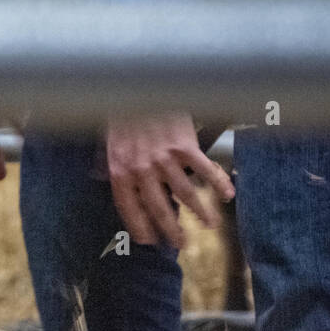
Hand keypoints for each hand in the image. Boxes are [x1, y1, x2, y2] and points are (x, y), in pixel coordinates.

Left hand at [106, 114, 234, 247]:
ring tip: (210, 226)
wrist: (141, 86)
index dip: (140, 227)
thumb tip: (102, 178)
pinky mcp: (184, 146)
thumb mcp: (108, 141)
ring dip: (200, 213)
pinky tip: (227, 195)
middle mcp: (142, 170)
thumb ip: (109, 163)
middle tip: (182, 244)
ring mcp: (164, 159)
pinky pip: (204, 170)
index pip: (130, 209)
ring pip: (185, 194)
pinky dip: (218, 183)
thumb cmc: (124, 112)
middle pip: (159, 208)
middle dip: (172, 230)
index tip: (150, 241)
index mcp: (120, 171)